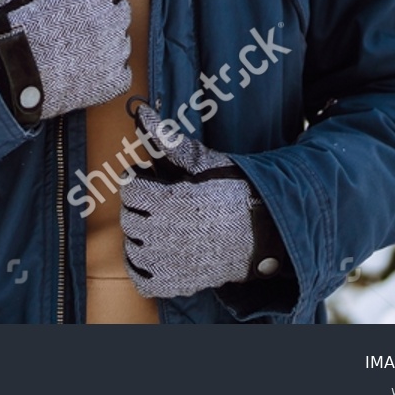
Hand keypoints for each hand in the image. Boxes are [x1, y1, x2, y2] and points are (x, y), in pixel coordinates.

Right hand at [0, 0, 132, 124]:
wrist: (8, 74)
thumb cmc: (17, 24)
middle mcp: (110, 21)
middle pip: (119, 7)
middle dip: (102, 9)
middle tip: (74, 19)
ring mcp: (113, 54)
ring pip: (121, 39)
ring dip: (105, 39)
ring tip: (76, 45)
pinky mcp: (111, 82)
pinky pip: (121, 71)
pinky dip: (108, 69)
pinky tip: (84, 68)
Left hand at [120, 102, 285, 297]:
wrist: (266, 229)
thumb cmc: (234, 191)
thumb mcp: (201, 160)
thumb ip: (166, 139)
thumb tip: (140, 110)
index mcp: (166, 200)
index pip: (129, 187)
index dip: (139, 180)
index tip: (152, 179)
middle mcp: (162, 233)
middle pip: (128, 217)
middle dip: (141, 206)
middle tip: (162, 202)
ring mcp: (169, 262)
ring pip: (132, 247)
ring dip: (141, 236)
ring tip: (163, 226)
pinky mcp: (178, 283)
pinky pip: (141, 279)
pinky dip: (143, 268)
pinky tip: (158, 253)